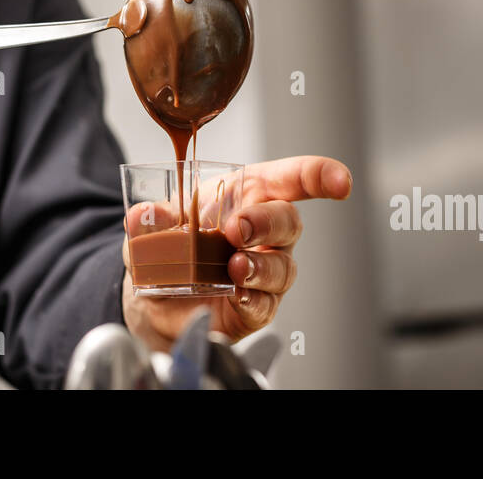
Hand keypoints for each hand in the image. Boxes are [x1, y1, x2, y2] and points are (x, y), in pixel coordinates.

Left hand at [121, 155, 351, 351]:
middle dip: (267, 222)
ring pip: (283, 266)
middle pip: (289, 221)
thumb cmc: (169, 248)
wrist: (153, 300)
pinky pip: (265, 303)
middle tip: (238, 228)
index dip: (319, 176)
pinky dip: (252, 299)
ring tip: (234, 267)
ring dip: (261, 266)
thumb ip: (150, 219)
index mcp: (246, 195)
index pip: (292, 179)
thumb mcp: (152, 226)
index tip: (339, 182)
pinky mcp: (256, 307)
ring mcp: (264, 270)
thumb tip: (144, 216)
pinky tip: (237, 295)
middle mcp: (264, 232)